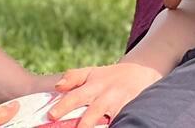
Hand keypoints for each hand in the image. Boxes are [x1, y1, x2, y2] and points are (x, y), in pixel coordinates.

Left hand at [44, 60, 162, 124]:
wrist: (142, 73)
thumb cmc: (110, 77)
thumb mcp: (92, 72)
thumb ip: (73, 77)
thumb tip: (57, 86)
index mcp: (94, 85)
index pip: (76, 95)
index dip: (64, 105)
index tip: (52, 115)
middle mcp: (107, 95)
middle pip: (94, 111)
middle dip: (84, 124)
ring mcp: (121, 105)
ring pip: (111, 118)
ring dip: (100, 126)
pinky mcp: (132, 111)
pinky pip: (124, 121)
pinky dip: (120, 125)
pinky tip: (116, 127)